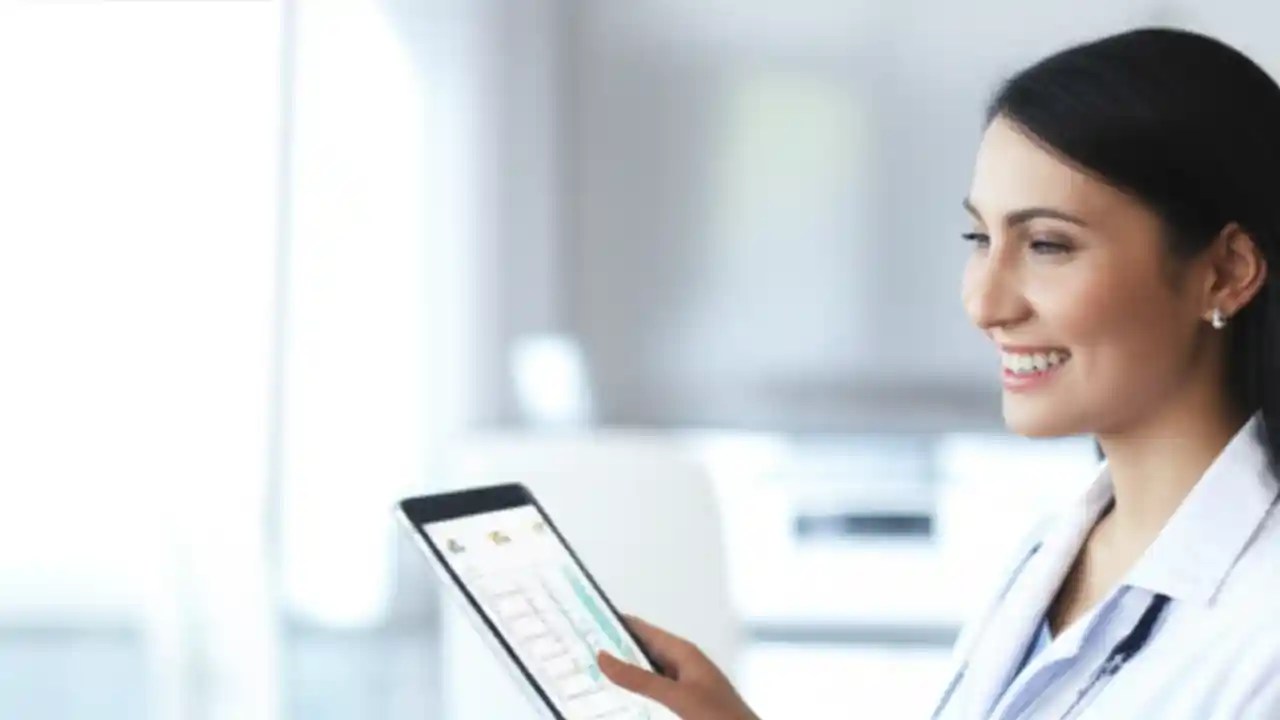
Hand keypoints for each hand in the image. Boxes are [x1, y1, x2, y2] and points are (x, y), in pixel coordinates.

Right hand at [597, 614, 759, 719]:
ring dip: (623, 674)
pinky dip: (635, 694)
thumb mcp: (676, 696)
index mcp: (684, 653)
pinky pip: (653, 694)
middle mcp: (684, 665)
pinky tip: (619, 703)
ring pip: (646, 674)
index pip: (643, 630)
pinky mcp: (685, 706)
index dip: (616, 624)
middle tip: (577, 651)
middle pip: (642, 651)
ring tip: (588, 675)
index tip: (585, 621)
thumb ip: (640, 679)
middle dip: (614, 650)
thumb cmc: (720, 716)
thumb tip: (603, 656)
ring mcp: (685, 686)